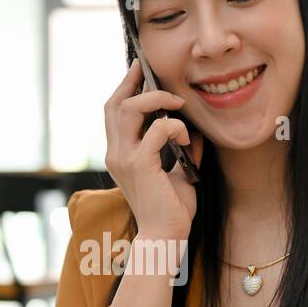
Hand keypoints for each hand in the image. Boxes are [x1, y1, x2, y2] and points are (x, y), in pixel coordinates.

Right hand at [104, 58, 203, 242]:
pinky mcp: (140, 164)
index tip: (139, 70)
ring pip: (129, 108)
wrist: (166, 237)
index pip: (114, 113)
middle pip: (114, 104)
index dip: (124, 88)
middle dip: (132, 81)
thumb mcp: (178, 174)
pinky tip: (185, 137)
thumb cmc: (171, 211)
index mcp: (120, 155)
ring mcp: (124, 158)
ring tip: (176, 104)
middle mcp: (116, 154)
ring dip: (155, 99)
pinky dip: (174, 127)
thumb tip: (193, 132)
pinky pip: (158, 130)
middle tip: (149, 68)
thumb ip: (181, 152)